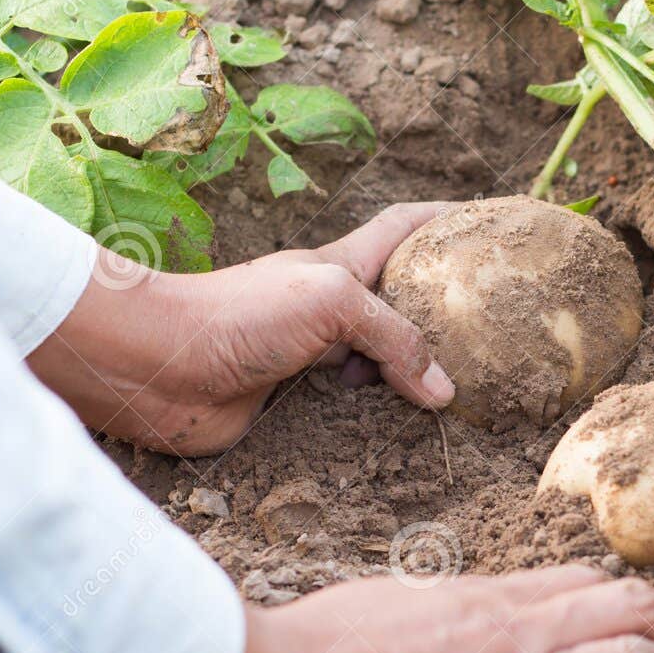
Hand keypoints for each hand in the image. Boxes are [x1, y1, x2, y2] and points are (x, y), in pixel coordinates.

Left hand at [27, 203, 455, 455]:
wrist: (159, 367)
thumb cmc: (237, 314)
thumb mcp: (332, 302)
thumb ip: (395, 338)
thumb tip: (443, 392)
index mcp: (339, 265)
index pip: (404, 228)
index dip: (447, 220)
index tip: (493, 220)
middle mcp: (328, 307)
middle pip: (400, 300)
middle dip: (443, 308)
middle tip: (494, 327)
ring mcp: (311, 355)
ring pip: (380, 360)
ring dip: (416, 374)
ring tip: (465, 391)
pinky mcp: (294, 404)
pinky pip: (353, 411)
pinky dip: (383, 419)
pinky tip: (407, 433)